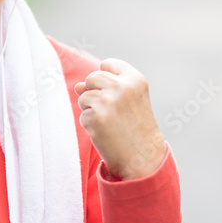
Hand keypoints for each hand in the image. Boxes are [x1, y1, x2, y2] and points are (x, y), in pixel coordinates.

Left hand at [74, 58, 166, 180]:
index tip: (116, 95)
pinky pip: (83, 116)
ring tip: (110, 122)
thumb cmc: (136, 128)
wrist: (143, 158)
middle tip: (112, 112)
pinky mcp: (96, 118)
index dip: (107, 79)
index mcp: (135, 79)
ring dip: (91, 110)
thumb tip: (78, 86)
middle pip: (92, 77)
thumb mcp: (129, 102)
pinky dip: (90, 126)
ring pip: (83, 96)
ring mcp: (109, 102)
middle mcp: (122, 87)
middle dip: (95, 93)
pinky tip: (106, 133)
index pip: (108, 64)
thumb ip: (106, 88)